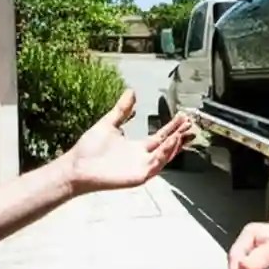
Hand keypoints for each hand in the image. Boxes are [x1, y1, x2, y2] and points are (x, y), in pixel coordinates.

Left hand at [58, 89, 194, 194]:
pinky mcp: (138, 176)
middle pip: (167, 146)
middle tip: (191, 123)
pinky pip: (156, 165)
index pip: (161, 137)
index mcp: (137, 147)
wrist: (76, 166)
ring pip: (165, 156)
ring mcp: (141, 168)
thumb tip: (131, 91)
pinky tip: (171, 143)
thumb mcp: (109, 123)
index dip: (173, 127)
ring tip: (184, 132)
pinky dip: (165, 154)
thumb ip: (122, 110)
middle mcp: (142, 158)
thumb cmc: (89, 149)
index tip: (183, 116)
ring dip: (175, 145)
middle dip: (180, 136)